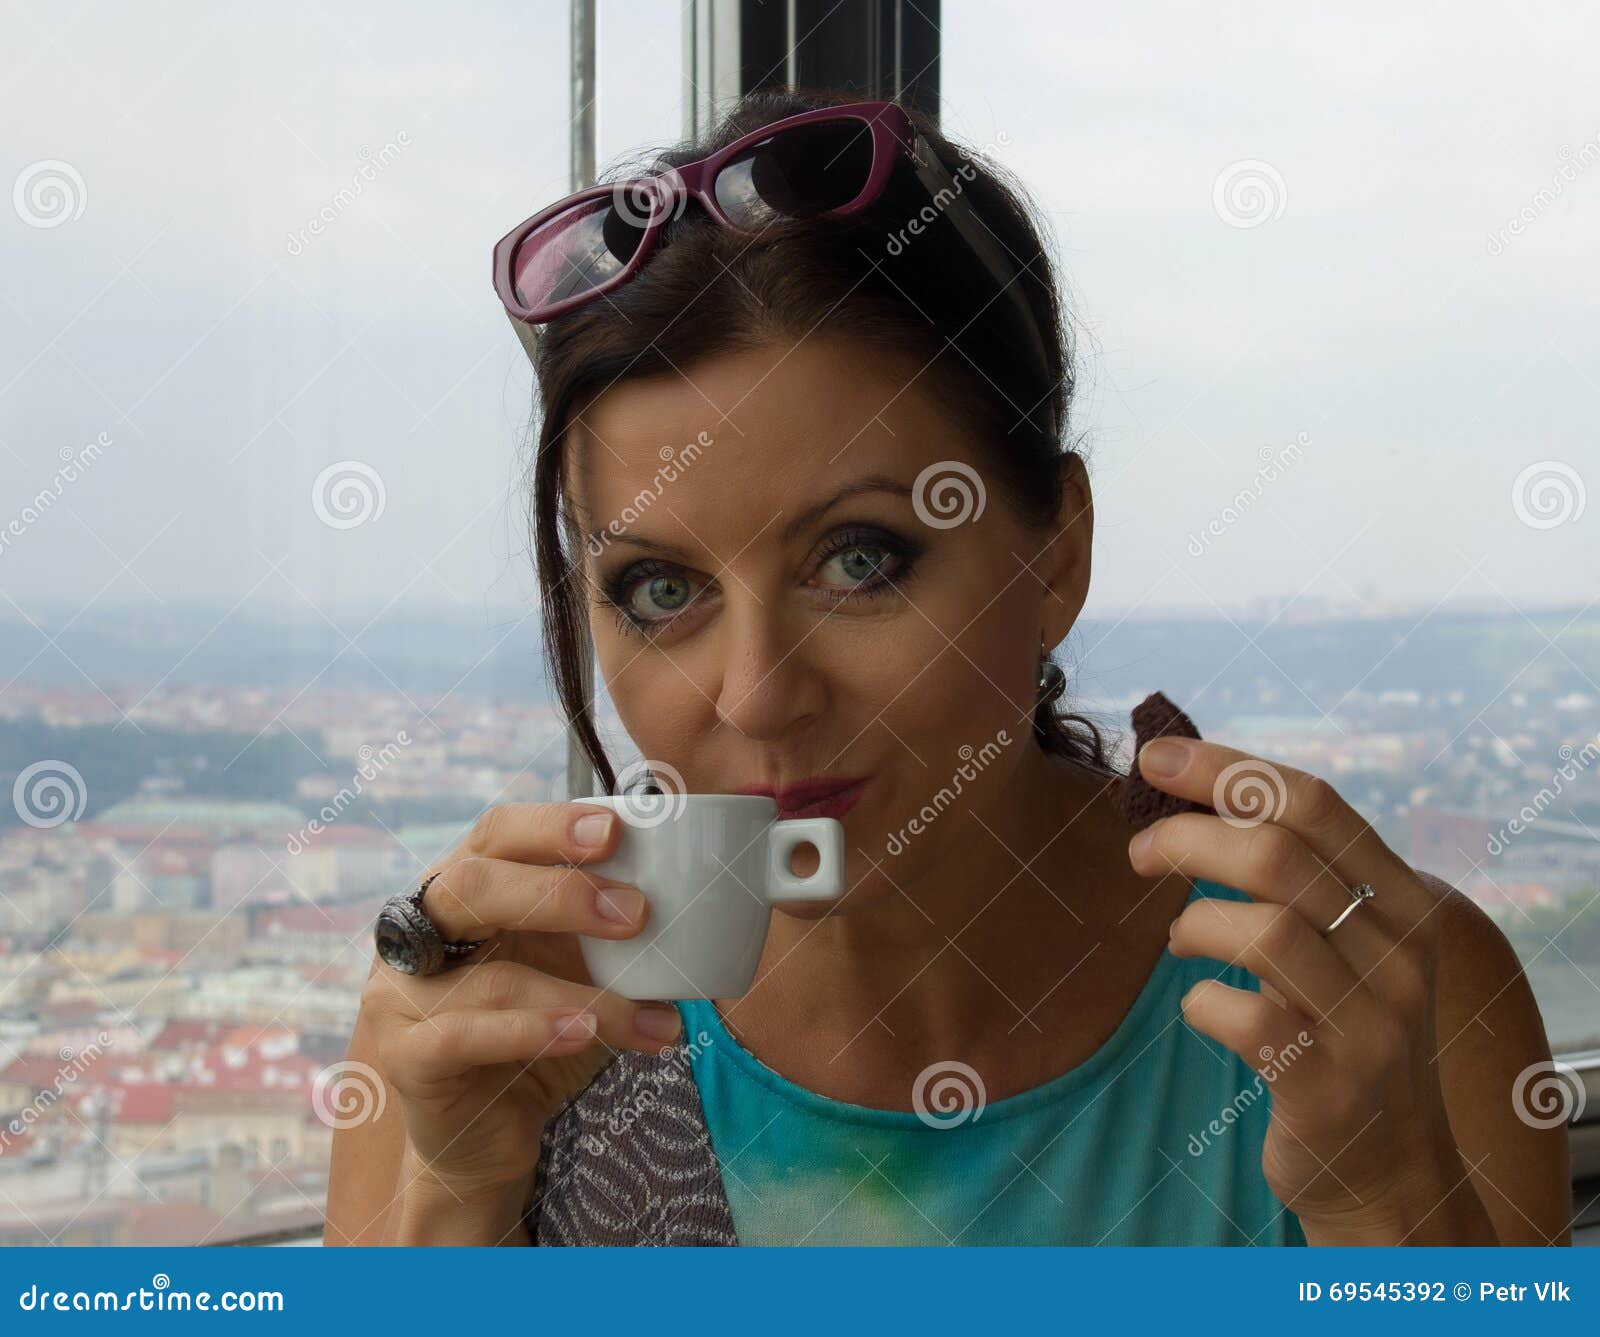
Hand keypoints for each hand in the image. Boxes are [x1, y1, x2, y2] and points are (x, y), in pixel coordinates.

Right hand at [359, 801, 684, 1201]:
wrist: (490, 1130)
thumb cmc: (540, 1028)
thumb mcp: (582, 969)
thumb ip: (616, 930)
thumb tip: (713, 901)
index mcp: (466, 887)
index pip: (497, 834)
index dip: (551, 825)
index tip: (615, 830)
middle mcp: (424, 930)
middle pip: (473, 885)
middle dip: (560, 894)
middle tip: (637, 913)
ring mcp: (404, 993)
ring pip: (490, 976)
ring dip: (583, 995)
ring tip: (649, 1014)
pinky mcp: (407, 1056)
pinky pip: (465, 1036)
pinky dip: (532, 1032)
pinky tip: (583, 1036)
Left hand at [1126, 736, 1495, 1243]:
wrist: (1390, 1170)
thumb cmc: (1342, 1031)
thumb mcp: (1348, 945)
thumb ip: (1299, 876)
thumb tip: (1194, 793)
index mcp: (1406, 902)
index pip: (1315, 804)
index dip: (1228, 769)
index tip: (1154, 757)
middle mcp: (1401, 956)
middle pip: (1280, 857)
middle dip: (1189, 838)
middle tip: (1139, 852)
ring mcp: (1370, 1025)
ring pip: (1265, 931)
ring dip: (1195, 924)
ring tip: (1180, 940)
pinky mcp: (1327, 1087)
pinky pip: (1243, 1018)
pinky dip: (1200, 1002)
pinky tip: (1200, 1005)